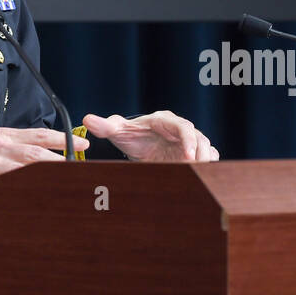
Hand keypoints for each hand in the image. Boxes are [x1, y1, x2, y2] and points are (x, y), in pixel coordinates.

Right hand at [0, 126, 87, 194]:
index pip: (38, 135)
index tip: (82, 144)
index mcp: (2, 136)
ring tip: (66, 185)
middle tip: (81, 169)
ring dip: (45, 178)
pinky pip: (1, 188)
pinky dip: (18, 194)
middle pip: (36, 155)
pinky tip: (34, 201)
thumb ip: (14, 145)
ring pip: (23, 172)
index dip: (62, 139)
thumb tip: (43, 152)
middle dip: (60, 162)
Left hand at [81, 111, 218, 161]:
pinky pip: (207, 156)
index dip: (188, 140)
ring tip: (200, 173)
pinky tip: (203, 174)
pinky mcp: (193, 152)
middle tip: (197, 168)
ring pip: (206, 147)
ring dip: (205, 160)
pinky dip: (207, 165)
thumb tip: (88, 120)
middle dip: (200, 153)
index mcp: (166, 120)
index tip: (188, 156)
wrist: (139, 145)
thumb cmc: (130, 136)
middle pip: (200, 138)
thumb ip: (105, 126)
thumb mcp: (118, 132)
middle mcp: (181, 129)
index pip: (183, 127)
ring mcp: (189, 141)